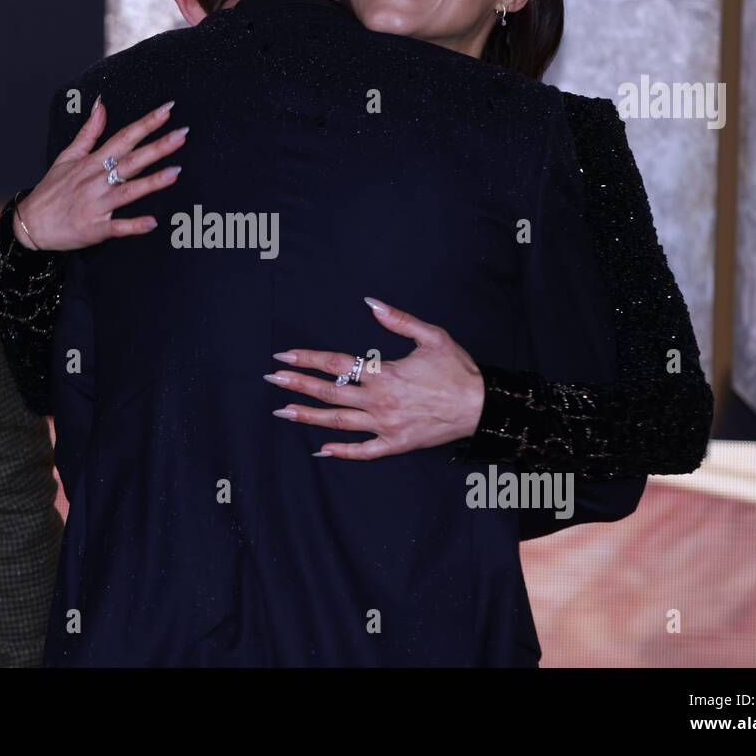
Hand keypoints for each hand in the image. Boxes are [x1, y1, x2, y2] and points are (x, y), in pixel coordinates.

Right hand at [14, 96, 186, 250]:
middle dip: (157, 147)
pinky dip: (134, 225)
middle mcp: (96, 181)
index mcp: (92, 162)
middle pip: (131, 160)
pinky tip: (153, 223)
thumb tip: (101, 105)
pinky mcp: (95, 228)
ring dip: (151, 182)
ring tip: (176, 172)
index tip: (167, 111)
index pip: (123, 137)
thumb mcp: (67, 156)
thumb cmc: (52, 190)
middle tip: (182, 135)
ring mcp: (96, 205)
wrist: (31, 224)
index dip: (146, 123)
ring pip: (127, 191)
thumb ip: (88, 132)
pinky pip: (118, 227)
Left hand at [266, 297, 484, 459]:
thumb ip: (399, 320)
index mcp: (385, 374)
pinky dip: (341, 452)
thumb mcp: (432, 337)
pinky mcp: (395, 444)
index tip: (284, 356)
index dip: (308, 358)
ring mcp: (385, 426)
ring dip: (308, 416)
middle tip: (272, 380)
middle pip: (330, 392)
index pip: (337, 364)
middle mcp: (380, 401)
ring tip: (282, 411)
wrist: (482, 407)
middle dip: (298, 385)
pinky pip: (363, 451)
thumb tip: (371, 303)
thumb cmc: (458, 370)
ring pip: (338, 422)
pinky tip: (320, 450)